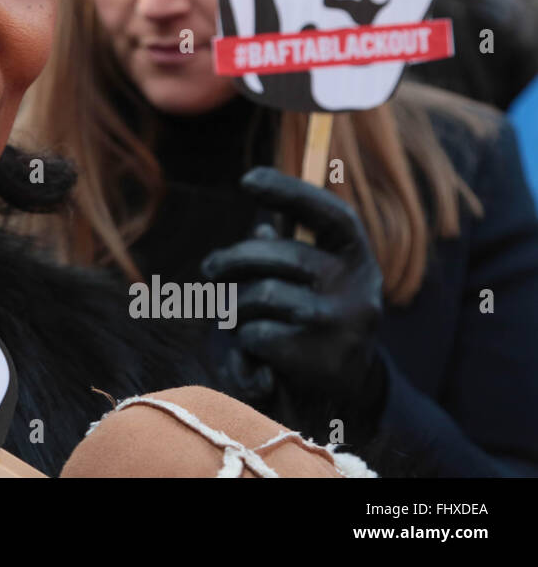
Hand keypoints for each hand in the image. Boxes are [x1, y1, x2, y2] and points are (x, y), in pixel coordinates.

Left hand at [201, 167, 385, 413]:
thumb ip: (288, 251)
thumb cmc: (315, 318)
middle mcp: (358, 286)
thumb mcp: (312, 281)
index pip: (330, 213)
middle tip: (211, 269)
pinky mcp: (321, 357)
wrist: (346, 390)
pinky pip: (257, 334)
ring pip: (261, 296)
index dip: (290, 192)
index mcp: (357, 258)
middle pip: (279, 255)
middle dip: (233, 260)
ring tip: (240, 318)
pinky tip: (255, 354)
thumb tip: (261, 228)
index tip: (248, 179)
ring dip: (237, 307)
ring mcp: (343, 322)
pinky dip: (244, 343)